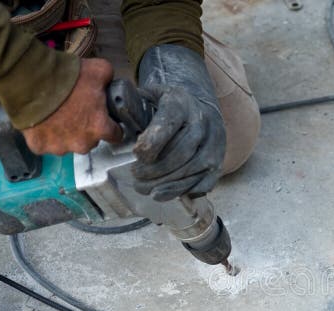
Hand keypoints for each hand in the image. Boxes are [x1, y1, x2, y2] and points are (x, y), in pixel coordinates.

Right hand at [22, 58, 121, 154]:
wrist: (30, 80)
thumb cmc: (66, 77)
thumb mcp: (97, 70)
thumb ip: (108, 78)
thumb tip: (108, 80)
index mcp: (100, 127)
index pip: (116, 135)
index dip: (111, 126)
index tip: (105, 120)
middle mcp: (82, 143)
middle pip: (90, 140)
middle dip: (86, 129)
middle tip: (76, 111)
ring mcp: (60, 147)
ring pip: (68, 144)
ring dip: (65, 134)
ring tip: (57, 115)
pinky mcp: (39, 146)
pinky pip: (45, 145)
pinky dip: (44, 135)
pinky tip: (41, 121)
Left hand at [131, 85, 225, 200]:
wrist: (201, 105)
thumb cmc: (170, 104)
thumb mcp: (152, 94)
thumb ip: (134, 106)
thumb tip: (114, 119)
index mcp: (181, 103)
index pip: (168, 124)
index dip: (151, 143)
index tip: (136, 155)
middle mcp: (202, 123)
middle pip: (180, 153)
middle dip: (156, 170)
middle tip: (137, 177)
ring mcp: (214, 144)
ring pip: (192, 170)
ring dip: (167, 184)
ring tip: (147, 190)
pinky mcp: (219, 161)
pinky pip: (204, 181)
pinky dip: (185, 190)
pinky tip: (166, 193)